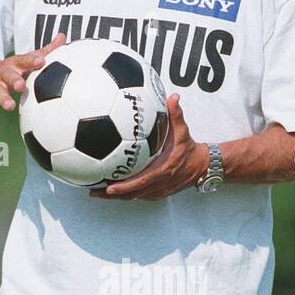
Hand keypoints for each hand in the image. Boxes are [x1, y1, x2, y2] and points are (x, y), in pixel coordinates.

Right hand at [0, 33, 66, 133]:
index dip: (32, 60)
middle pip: (8, 75)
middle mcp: (2, 74)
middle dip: (14, 79)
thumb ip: (44, 51)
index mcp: (14, 64)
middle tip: (21, 85)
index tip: (41, 61)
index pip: (23, 60)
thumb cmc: (9, 70)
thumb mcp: (23, 59)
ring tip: (9, 107)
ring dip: (3, 99)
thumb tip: (63, 37)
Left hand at [91, 94, 208, 200]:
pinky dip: (124, 195)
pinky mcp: (157, 193)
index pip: (141, 182)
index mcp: (162, 171)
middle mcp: (158, 184)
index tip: (109, 187)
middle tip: (93, 192)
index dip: (124, 187)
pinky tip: (111, 191)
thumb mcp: (183, 131)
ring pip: (133, 197)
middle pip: (131, 194)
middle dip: (112, 196)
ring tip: (96, 192)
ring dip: (115, 197)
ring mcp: (158, 191)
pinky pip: (138, 196)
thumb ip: (176, 114)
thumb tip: (173, 97)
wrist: (201, 166)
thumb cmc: (189, 148)